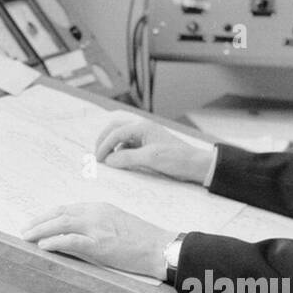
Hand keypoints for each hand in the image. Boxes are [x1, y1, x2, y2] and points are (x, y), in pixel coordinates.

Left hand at [23, 203, 173, 278]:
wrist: (161, 247)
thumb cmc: (143, 239)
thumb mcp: (118, 222)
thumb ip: (98, 223)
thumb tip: (78, 232)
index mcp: (100, 207)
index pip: (67, 208)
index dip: (49, 215)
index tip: (36, 222)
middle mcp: (96, 214)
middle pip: (60, 213)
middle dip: (39, 221)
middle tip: (25, 230)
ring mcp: (98, 229)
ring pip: (61, 224)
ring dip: (41, 231)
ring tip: (27, 238)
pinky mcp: (101, 245)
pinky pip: (71, 241)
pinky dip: (55, 242)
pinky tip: (43, 246)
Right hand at [95, 116, 215, 185]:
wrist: (196, 165)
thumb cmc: (176, 159)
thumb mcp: (150, 159)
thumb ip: (127, 158)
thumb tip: (108, 161)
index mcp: (142, 127)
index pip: (116, 132)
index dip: (104, 146)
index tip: (98, 160)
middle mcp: (142, 128)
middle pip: (115, 128)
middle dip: (103, 140)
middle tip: (96, 155)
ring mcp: (145, 136)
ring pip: (120, 137)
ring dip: (111, 146)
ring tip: (106, 160)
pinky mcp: (147, 145)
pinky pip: (128, 145)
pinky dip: (120, 151)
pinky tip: (119, 161)